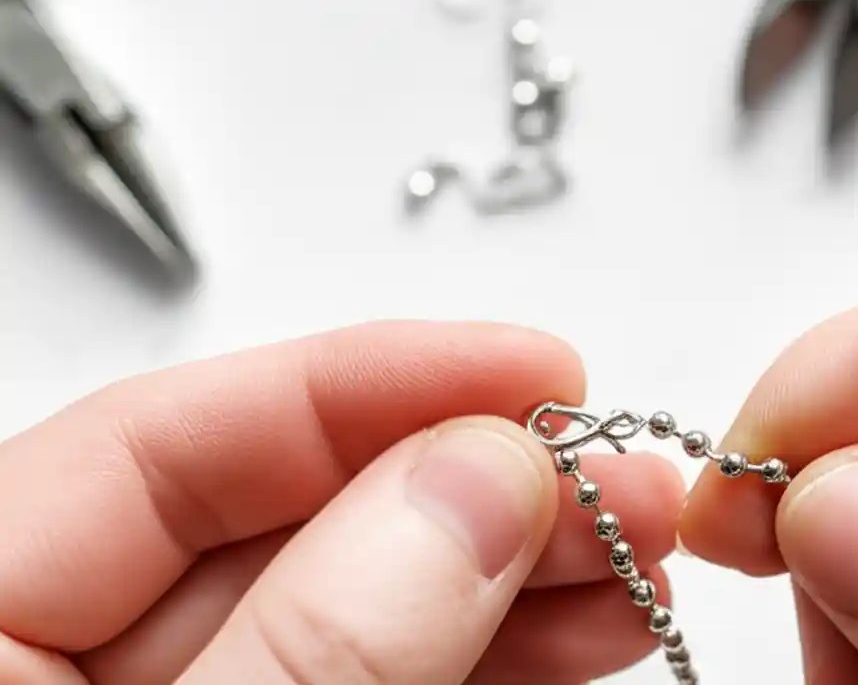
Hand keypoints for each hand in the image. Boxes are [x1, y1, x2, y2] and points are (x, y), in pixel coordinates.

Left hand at [0, 321, 683, 683]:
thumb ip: (320, 641)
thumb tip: (473, 484)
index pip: (158, 447)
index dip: (359, 386)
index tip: (526, 367)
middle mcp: (51, 672)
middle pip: (278, 528)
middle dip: (469, 490)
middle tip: (615, 475)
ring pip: (345, 619)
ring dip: (505, 584)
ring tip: (635, 561)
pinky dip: (480, 669)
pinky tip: (575, 641)